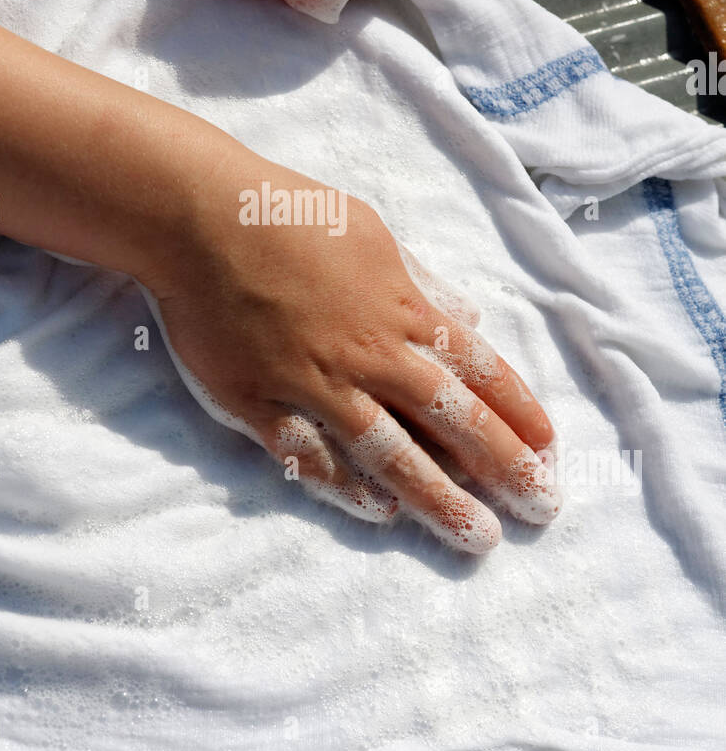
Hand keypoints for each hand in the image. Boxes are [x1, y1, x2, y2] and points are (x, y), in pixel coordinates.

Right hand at [142, 146, 557, 553]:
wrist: (201, 218)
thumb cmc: (289, 215)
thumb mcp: (373, 235)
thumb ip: (421, 285)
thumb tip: (467, 319)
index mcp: (402, 309)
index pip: (479, 370)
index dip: (518, 411)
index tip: (549, 447)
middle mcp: (370, 353)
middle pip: (452, 419)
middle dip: (505, 466)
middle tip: (542, 507)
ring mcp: (315, 383)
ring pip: (390, 451)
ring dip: (440, 498)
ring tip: (478, 536)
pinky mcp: (260, 402)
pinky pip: (308, 455)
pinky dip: (345, 485)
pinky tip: (381, 512)